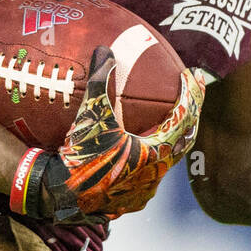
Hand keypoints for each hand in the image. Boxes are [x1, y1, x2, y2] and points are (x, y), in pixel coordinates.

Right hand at [11, 46, 204, 223]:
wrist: (57, 198)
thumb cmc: (78, 159)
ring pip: (167, 160)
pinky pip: (148, 174)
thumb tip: (104, 49)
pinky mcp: (128, 201)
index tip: (193, 74)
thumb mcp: (90, 116)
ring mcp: (143, 192)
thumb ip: (98, 81)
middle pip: (184, 139)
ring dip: (170, 136)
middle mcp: (155, 176)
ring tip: (168, 116)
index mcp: (155, 155)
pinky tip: (139, 144)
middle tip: (192, 90)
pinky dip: (150, 154)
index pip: (185, 119)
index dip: (192, 94)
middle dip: (190, 113)